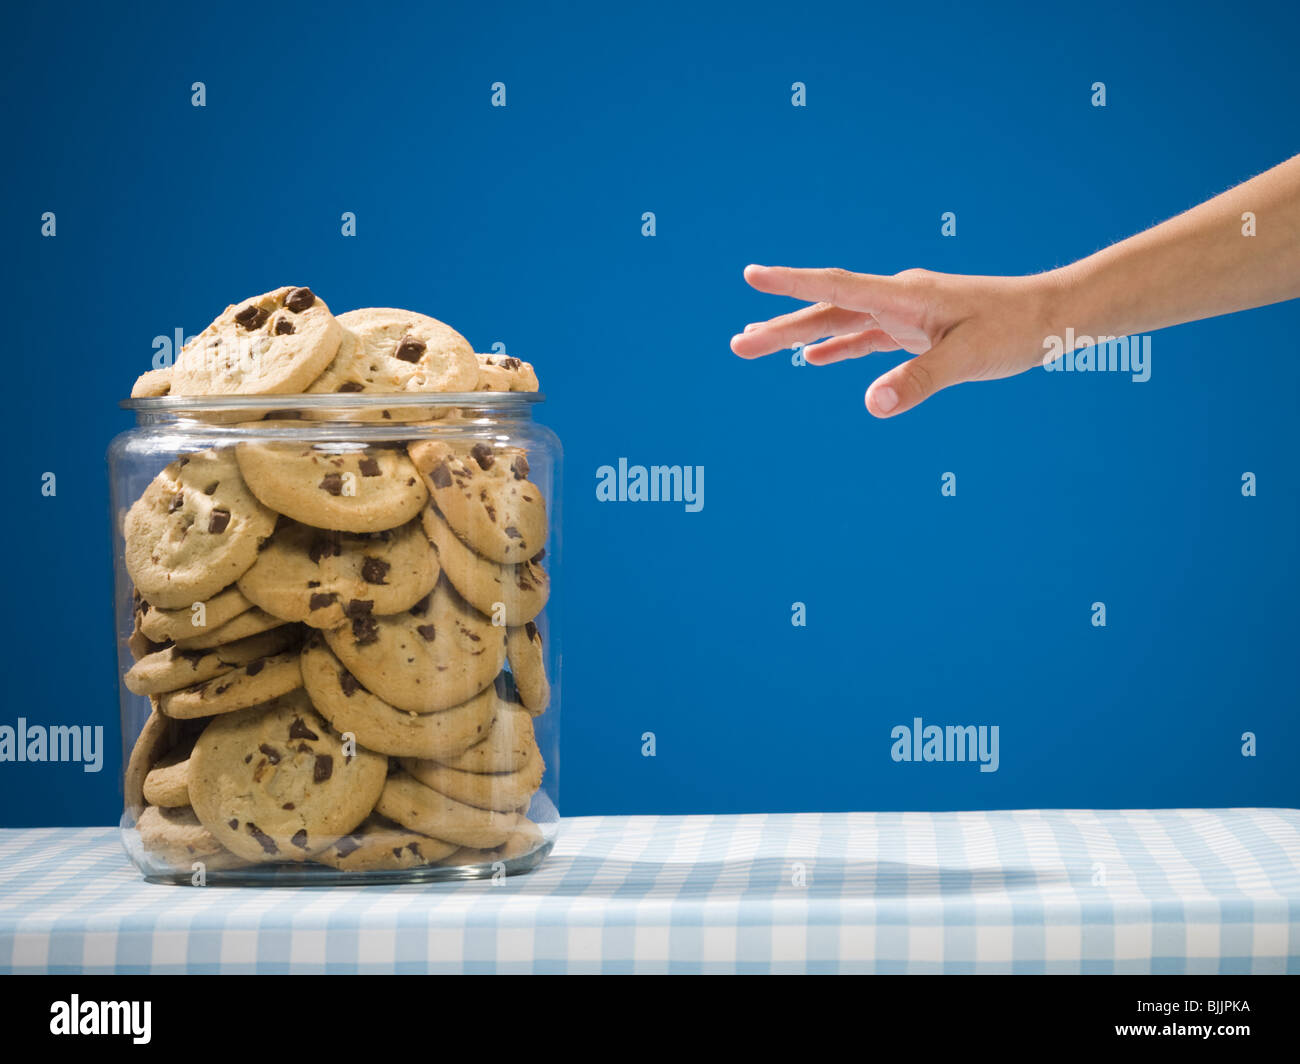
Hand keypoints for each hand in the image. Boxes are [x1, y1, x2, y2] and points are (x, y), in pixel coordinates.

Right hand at [731, 264, 1068, 417]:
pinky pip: (864, 338)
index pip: (837, 288)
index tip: (751, 277)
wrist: (1054, 315)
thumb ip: (919, 380)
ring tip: (757, 343)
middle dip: (779, 325)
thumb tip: (870, 405)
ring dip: (799, 335)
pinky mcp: (915, 331)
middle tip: (736, 344)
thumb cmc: (1017, 329)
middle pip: (827, 311)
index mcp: (904, 297)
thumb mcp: (969, 358)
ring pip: (840, 324)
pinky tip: (812, 359)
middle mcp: (897, 300)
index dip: (792, 284)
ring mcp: (904, 314)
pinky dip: (836, 348)